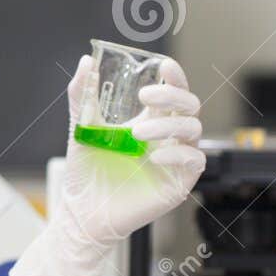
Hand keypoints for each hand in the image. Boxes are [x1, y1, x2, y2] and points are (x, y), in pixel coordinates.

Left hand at [7, 53, 204, 275]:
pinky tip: (154, 156)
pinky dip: (177, 153)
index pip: (173, 91)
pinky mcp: (179, 183)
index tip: (164, 65)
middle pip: (189, 105)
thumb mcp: (81, 128)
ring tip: (136, 134)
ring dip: (168, 125)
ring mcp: (175, 160)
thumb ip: (82, 95)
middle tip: (147, 95)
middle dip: (173, 94)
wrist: (83, 213)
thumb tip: (86, 62)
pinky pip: (194, 161)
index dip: (175, 76)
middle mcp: (167, 137)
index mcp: (150, 121)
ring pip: (193, 129)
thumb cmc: (86, 174)